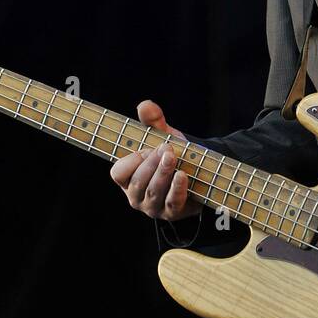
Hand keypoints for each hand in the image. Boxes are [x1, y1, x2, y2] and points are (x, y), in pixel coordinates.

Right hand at [109, 99, 201, 221]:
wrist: (199, 174)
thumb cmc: (172, 155)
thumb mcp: (162, 137)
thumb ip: (153, 122)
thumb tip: (145, 105)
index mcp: (128, 178)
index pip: (118, 173)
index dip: (131, 160)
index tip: (146, 148)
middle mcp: (136, 195)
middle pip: (138, 182)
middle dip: (151, 163)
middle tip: (165, 148)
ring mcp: (153, 206)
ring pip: (153, 192)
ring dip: (163, 173)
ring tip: (172, 156)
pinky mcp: (172, 212)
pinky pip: (171, 203)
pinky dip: (177, 188)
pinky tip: (182, 175)